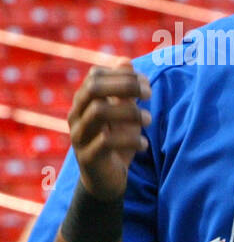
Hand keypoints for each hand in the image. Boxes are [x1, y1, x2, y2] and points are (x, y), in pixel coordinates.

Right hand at [68, 64, 151, 201]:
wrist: (106, 180)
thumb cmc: (117, 142)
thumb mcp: (124, 114)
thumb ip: (124, 90)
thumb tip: (126, 61)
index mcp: (84, 102)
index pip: (95, 75)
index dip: (123, 75)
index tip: (147, 83)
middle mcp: (76, 115)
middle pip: (93, 88)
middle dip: (125, 86)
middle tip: (149, 94)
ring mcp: (79, 136)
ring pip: (99, 112)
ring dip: (130, 112)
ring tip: (149, 119)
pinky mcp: (87, 158)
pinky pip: (106, 142)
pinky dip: (130, 140)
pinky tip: (144, 144)